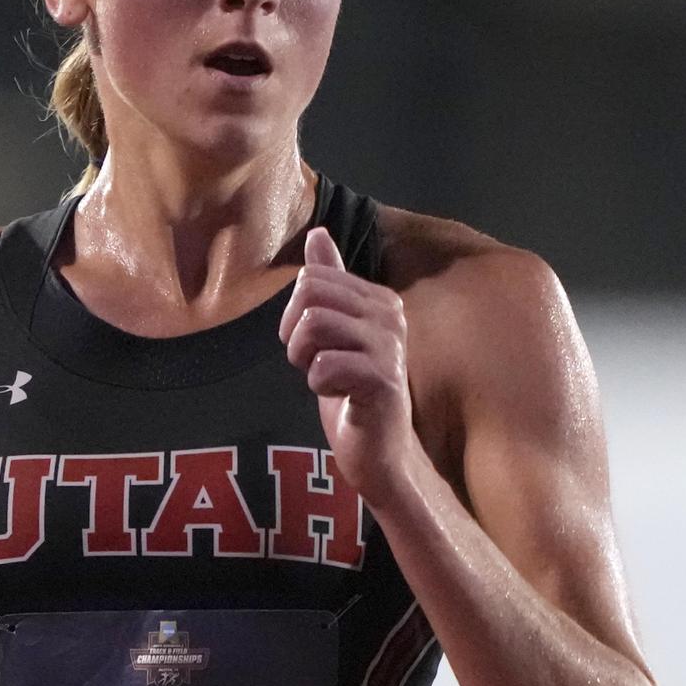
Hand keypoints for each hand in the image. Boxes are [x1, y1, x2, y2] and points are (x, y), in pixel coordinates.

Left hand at [278, 225, 415, 511]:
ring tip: (327, 379)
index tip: (314, 347)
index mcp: (376, 299)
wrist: (379, 452)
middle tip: (315, 363)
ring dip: (305, 360)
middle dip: (295, 334)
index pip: (312, 277)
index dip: (295, 316)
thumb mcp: (333, 332)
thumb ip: (328, 282)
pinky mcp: (384, 380)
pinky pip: (324, 365)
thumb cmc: (353, 393)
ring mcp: (390, 346)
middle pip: (309, 293)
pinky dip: (319, 385)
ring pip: (313, 324)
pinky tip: (341, 398)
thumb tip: (318, 233)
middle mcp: (389, 314)